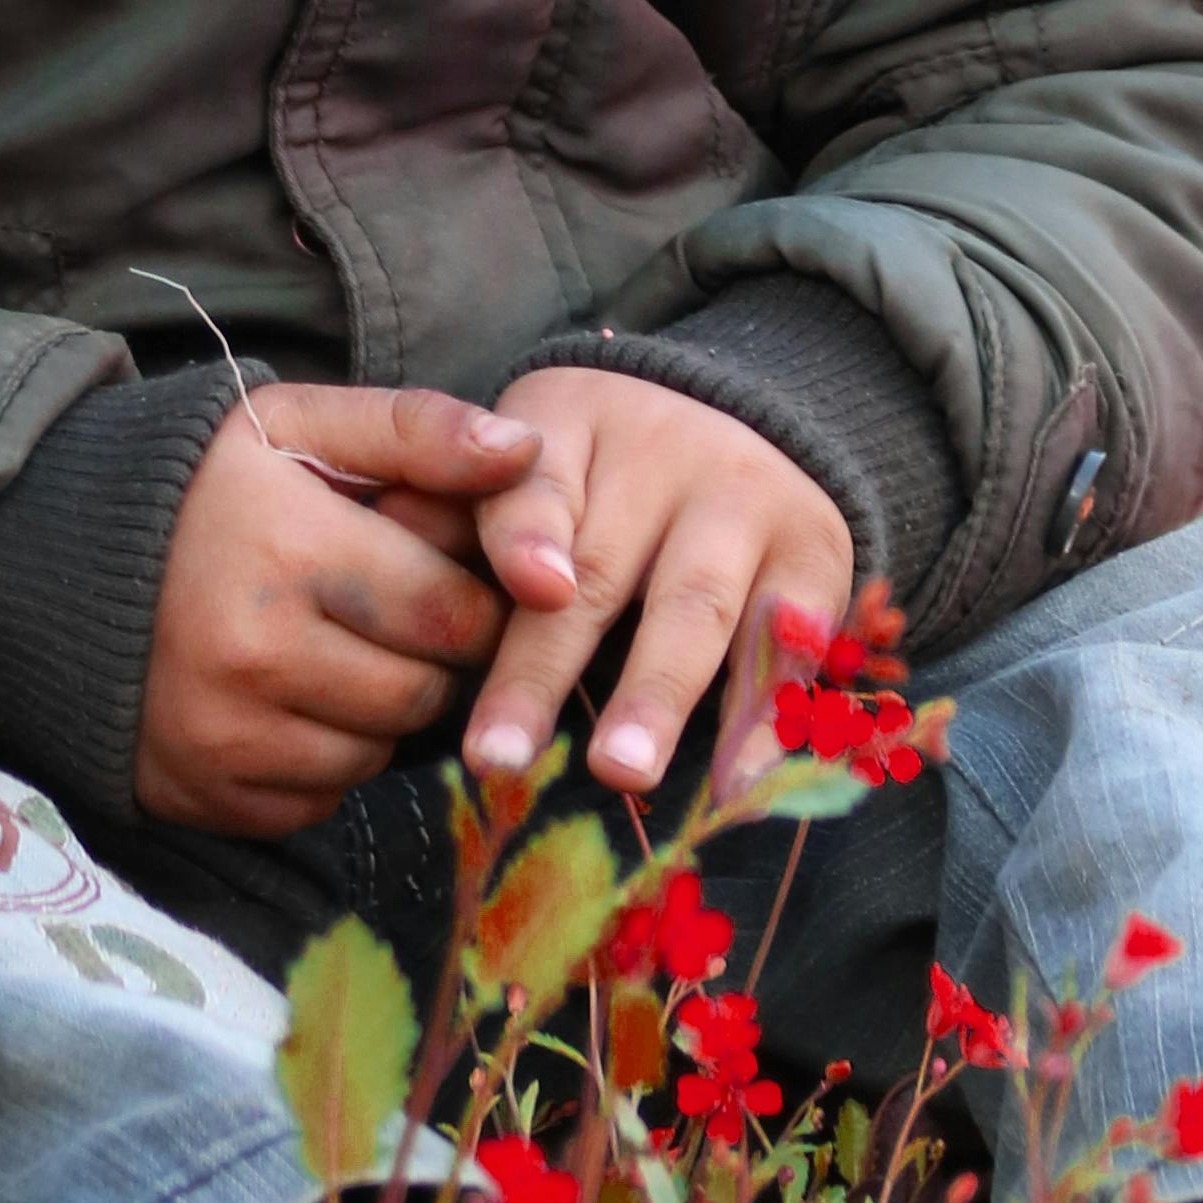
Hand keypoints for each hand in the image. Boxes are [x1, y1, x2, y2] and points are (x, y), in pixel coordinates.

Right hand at [132, 386, 538, 835]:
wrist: (55, 556)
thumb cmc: (203, 482)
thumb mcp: (300, 425)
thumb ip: (417, 429)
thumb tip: (524, 452)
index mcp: (290, 550)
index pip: (452, 613)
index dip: (473, 597)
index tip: (452, 576)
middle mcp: (256, 654)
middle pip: (422, 693)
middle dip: (433, 659)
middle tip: (402, 616)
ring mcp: (225, 736)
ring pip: (375, 755)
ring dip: (380, 711)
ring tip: (341, 650)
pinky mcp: (204, 795)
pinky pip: (316, 801)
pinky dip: (323, 760)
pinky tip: (292, 699)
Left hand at [458, 368, 851, 795]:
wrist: (744, 421)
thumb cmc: (599, 476)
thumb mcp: (533, 461)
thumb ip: (473, 519)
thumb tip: (388, 547)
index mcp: (573, 420)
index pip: (535, 481)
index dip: (527, 534)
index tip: (527, 586)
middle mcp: (664, 451)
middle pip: (601, 569)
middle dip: (546, 668)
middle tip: (497, 755)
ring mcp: (746, 501)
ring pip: (694, 606)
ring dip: (655, 695)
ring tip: (618, 774)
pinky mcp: (814, 554)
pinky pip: (790, 641)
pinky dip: (765, 715)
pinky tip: (737, 781)